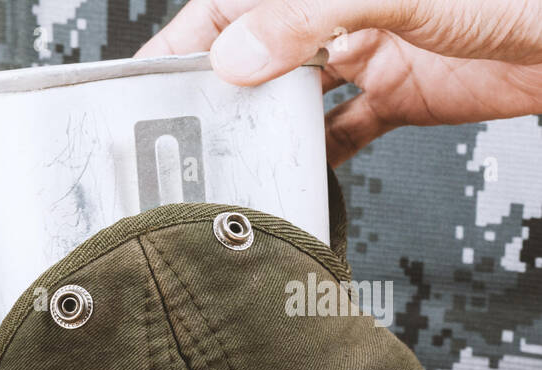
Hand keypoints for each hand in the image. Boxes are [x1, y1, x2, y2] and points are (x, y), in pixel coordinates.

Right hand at [137, 0, 541, 164]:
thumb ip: (308, 16)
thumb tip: (233, 56)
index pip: (229, 8)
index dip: (182, 45)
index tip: (144, 86)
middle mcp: (339, 13)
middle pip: (255, 55)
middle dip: (218, 94)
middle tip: (186, 138)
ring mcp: (370, 53)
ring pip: (293, 98)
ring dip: (266, 131)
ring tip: (234, 163)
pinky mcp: (401, 94)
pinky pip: (342, 131)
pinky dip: (319, 157)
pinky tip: (299, 176)